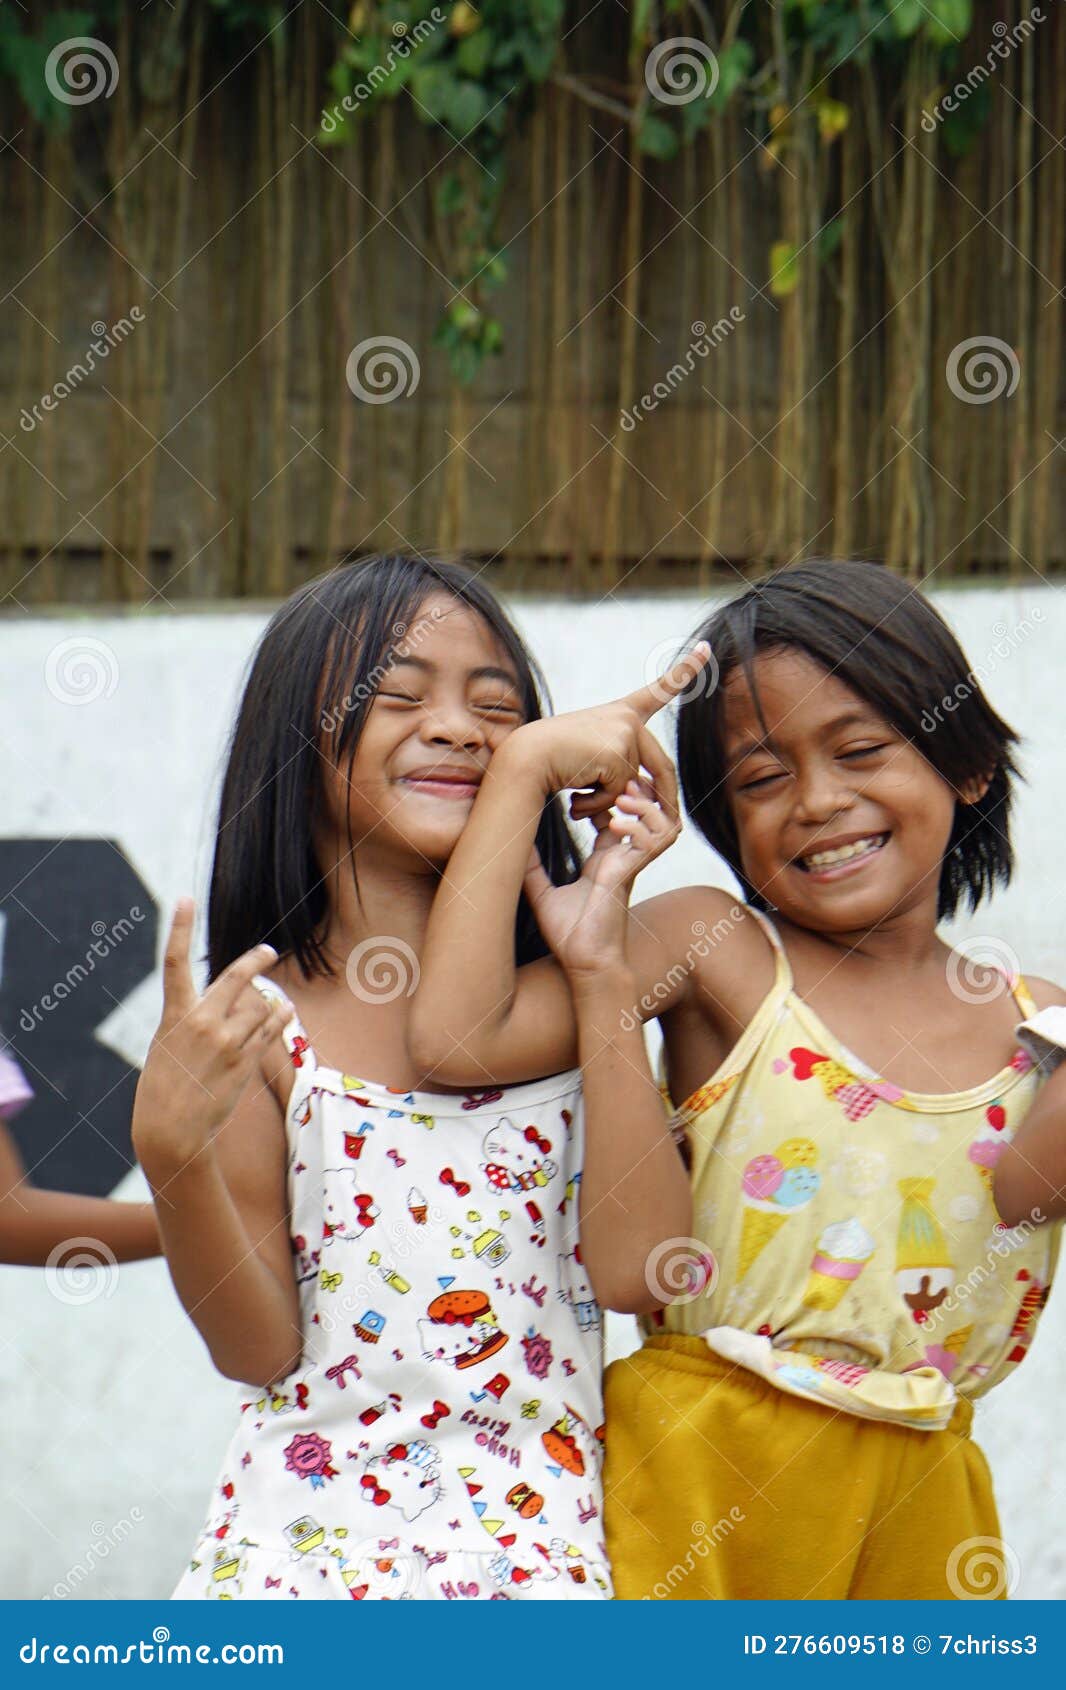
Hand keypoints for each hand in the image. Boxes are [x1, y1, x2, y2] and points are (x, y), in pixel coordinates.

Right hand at [132, 899, 289, 1173]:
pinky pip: (271, 1028)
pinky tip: (284, 1009)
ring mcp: (226, 1041)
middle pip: (235, 976)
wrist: (171, 1131)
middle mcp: (202, 1022)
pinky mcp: (246, 1060)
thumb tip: (226, 999)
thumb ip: (191, 1018)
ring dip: (263, 1004)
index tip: (184, 899)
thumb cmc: (164, 1088)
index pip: (174, 961)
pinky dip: (280, 1016)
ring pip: (258, 1006)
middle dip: (255, 959)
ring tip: (264, 1009)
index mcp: (174, 1015)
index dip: (179, 927)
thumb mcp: (167, 1045)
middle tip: (268, 950)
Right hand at [498, 644, 710, 814]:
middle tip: (671, 825)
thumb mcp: (595, 767)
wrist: (525, 759)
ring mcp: (625, 732)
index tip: (706, 649)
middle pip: (662, 766)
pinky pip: (621, 793)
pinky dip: (599, 804)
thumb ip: (622, 779)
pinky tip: (575, 795)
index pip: (658, 691)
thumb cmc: (554, 764)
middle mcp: (627, 718)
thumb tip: (648, 804)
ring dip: (610, 803)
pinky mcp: (619, 751)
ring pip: (635, 786)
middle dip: (664, 800)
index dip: (684, 670)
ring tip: (577, 796)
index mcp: (621, 713)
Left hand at [523, 779, 679, 979]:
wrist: (585, 965)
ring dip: (644, 805)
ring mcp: (631, 866)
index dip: (607, 798)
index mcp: (605, 860)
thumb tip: (508, 846)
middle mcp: (623, 859)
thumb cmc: (568, 936)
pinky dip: (639, 826)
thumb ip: (530, 869)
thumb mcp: (541, 894)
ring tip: (619, 797)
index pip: (616, 817)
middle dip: (638, 793)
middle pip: (649, 813)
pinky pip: (652, 842)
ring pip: (662, 822)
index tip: (578, 795)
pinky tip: (614, 823)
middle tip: (612, 783)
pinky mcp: (632, 876)